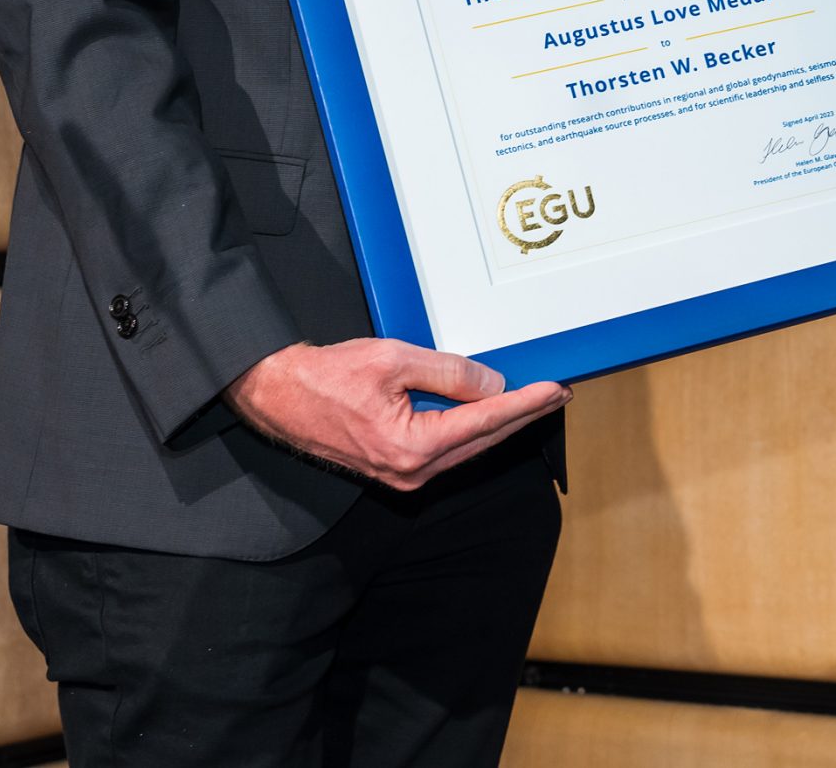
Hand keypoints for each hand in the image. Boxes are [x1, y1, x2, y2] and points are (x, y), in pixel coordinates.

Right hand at [225, 339, 568, 491]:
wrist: (280, 395)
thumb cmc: (326, 377)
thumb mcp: (392, 360)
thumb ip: (447, 372)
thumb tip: (492, 383)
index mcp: (411, 446)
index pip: (485, 422)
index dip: (525, 404)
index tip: (555, 390)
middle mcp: (411, 471)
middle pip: (483, 442)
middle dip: (523, 416)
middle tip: (556, 395)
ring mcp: (403, 475)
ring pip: (466, 449)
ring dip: (499, 425)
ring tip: (533, 402)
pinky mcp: (396, 468)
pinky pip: (446, 450)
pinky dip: (471, 431)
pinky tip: (488, 413)